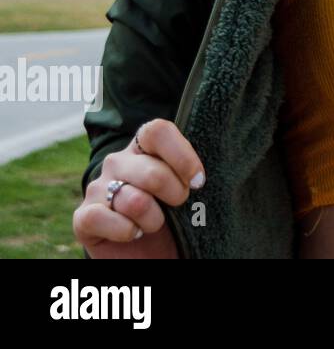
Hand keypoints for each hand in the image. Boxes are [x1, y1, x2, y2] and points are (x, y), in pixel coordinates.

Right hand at [73, 118, 204, 258]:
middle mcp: (118, 162)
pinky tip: (134, 234)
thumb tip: (200, 176)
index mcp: (144, 147)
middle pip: (153, 172)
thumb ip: (190, 173)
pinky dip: (125, 232)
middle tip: (178, 206)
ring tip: (153, 224)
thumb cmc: (175, 218)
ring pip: (134, 200)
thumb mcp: (187, 190)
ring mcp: (97, 188)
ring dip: (153, 220)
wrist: (149, 253)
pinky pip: (100, 218)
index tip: (198, 181)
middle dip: (175, 195)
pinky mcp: (82, 218)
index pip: (157, 131)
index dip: (182, 156)